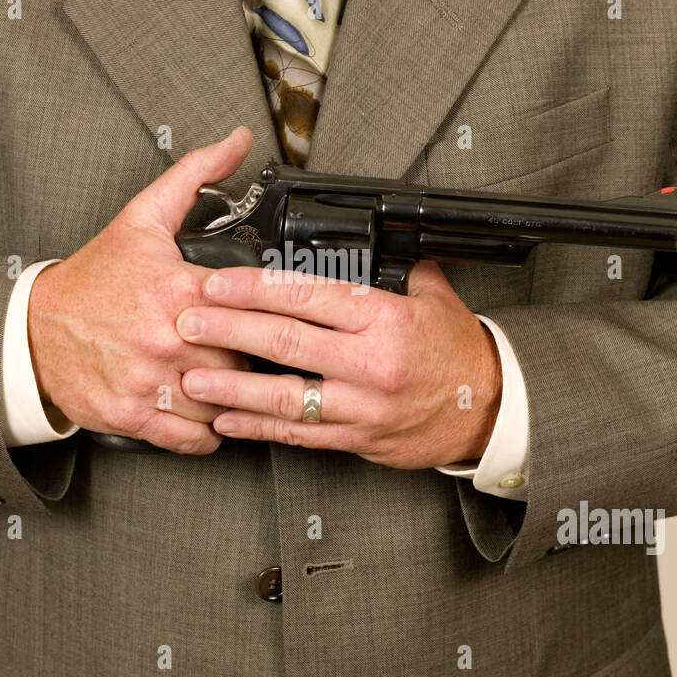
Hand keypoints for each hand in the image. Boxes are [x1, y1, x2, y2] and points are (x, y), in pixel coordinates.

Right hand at [27, 126, 253, 452]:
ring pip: (224, 402)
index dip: (268, 315)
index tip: (272, 317)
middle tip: (247, 351)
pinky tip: (205, 412)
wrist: (33, 329)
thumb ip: (196, 175)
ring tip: (226, 383)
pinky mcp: (133, 416)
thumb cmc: (94, 279)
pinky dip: (206, 432)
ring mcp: (149, 381)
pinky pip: (194, 438)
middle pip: (244, 359)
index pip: (254, 309)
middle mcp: (166, 338)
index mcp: (178, 289)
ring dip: (231, 397)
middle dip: (249, 356)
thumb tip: (237, 141)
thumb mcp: (143, 218)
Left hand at [175, 261, 502, 469]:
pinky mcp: (357, 439)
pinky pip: (299, 434)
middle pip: (286, 341)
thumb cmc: (458, 351)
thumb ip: (391, 268)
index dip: (256, 288)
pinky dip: (258, 428)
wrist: (489, 409)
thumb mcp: (433, 296)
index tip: (218, 282)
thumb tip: (358, 238)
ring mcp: (362, 406)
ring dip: (233, 386)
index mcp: (384, 319)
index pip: (309, 296)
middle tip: (187, 319)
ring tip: (192, 376)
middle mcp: (370, 363)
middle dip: (229, 329)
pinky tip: (225, 420)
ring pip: (285, 396)